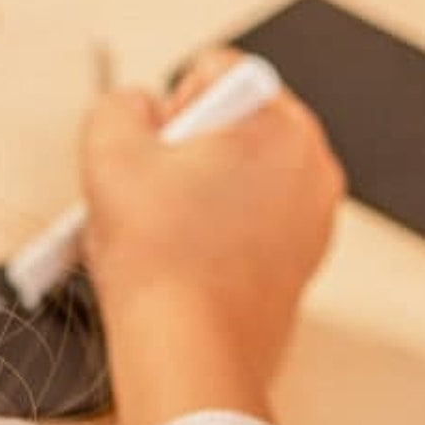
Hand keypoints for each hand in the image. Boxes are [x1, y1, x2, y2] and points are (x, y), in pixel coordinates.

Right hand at [80, 51, 342, 424]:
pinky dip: (220, 228)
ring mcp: (315, 217)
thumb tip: (141, 110)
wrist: (192, 352)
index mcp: (281, 125)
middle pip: (234, 124)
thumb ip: (121, 104)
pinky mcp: (305, 260)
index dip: (172, 106)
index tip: (160, 150)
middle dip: (189, 149)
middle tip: (161, 192)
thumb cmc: (163, 262)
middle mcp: (313, 166)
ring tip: (169, 230)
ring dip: (200, 190)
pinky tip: (188, 257)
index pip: (217, 73)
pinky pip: (253, 220)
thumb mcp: (109, 149)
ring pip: (241, 174)